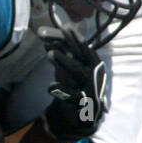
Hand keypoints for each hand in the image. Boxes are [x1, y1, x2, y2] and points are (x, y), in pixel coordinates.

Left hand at [37, 25, 107, 142]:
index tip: (65, 26)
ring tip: (50, 53)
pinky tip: (50, 86)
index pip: (84, 48)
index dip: (75, 37)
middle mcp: (94, 75)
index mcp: (93, 65)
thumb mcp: (70, 71)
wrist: (85, 117)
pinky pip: (73, 96)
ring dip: (65, 61)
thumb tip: (46, 39)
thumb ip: (61, 56)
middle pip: (82, 56)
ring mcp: (91, 89)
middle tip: (53, 36)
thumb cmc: (77, 88)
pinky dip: (62, 91)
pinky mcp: (84, 104)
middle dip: (69, 44)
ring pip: (78, 72)